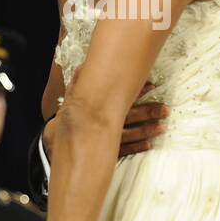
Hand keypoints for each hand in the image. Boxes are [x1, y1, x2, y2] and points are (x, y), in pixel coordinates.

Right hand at [43, 82, 166, 158]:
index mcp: (96, 109)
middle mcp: (102, 124)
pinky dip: (137, 147)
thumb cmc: (66, 120)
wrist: (54, 146)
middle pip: (129, 116)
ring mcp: (104, 140)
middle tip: (165, 109)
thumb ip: (77, 83)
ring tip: (161, 127)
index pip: (119, 97)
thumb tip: (82, 66)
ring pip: (129, 134)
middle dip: (148, 112)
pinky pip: (124, 150)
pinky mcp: (106, 154)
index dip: (137, 92)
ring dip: (147, 130)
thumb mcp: (69, 101)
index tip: (152, 85)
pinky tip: (148, 144)